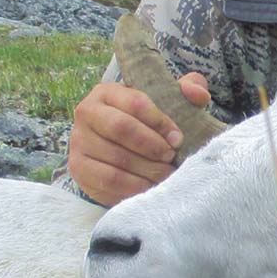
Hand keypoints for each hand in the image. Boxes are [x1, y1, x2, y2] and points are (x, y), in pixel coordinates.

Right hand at [68, 71, 211, 206]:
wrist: (120, 147)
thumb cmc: (146, 122)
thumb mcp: (167, 101)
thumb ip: (187, 89)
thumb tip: (198, 94)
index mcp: (107, 92)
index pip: (135, 102)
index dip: (160, 121)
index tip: (177, 138)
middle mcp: (87, 113)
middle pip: (121, 128)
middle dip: (152, 146)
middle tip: (171, 157)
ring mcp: (79, 142)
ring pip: (116, 159)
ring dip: (147, 170)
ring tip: (166, 174)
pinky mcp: (78, 168)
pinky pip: (108, 181)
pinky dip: (135, 187)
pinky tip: (151, 187)